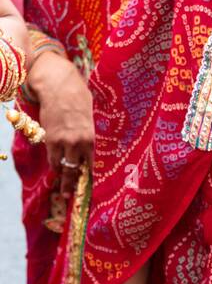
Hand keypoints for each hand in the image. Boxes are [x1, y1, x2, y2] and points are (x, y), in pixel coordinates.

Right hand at [29, 52, 92, 194]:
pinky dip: (53, 163)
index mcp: (90, 138)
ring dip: (60, 175)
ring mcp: (62, 142)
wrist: (59, 87)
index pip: (89, 163)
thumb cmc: (78, 99)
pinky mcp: (49, 138)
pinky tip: (55, 169)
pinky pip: (51, 157)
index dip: (87, 176)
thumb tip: (87, 149)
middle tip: (68, 196)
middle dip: (70, 184)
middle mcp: (77, 143)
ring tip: (61, 187)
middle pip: (73, 170)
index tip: (86, 186)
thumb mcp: (89, 118)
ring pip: (60, 166)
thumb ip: (87, 135)